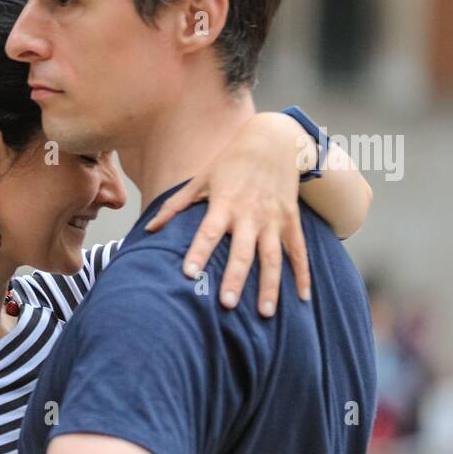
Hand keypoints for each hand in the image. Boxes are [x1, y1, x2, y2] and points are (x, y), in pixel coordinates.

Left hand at [144, 112, 312, 316]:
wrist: (275, 140)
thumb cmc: (231, 161)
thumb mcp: (200, 178)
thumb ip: (175, 206)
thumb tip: (149, 229)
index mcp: (224, 203)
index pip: (209, 232)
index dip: (199, 252)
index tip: (189, 273)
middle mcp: (250, 214)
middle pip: (243, 251)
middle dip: (236, 278)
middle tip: (227, 304)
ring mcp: (274, 219)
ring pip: (273, 257)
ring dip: (270, 286)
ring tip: (265, 313)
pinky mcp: (291, 220)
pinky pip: (299, 251)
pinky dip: (303, 274)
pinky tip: (302, 298)